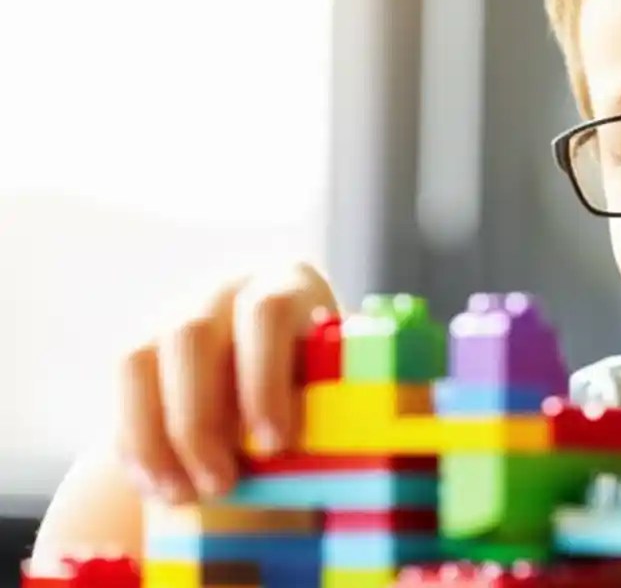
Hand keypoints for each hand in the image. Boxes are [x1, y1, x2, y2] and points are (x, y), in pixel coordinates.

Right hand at [114, 263, 338, 503]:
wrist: (277, 361)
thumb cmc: (323, 375)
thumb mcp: (335, 374)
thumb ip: (332, 393)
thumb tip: (339, 437)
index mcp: (285, 282)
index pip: (266, 313)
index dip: (266, 378)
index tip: (277, 443)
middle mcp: (223, 287)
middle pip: (190, 335)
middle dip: (201, 418)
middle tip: (223, 484)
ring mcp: (174, 311)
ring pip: (141, 359)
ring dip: (158, 435)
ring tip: (184, 495)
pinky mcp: (141, 346)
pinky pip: (123, 388)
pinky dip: (136, 441)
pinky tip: (157, 486)